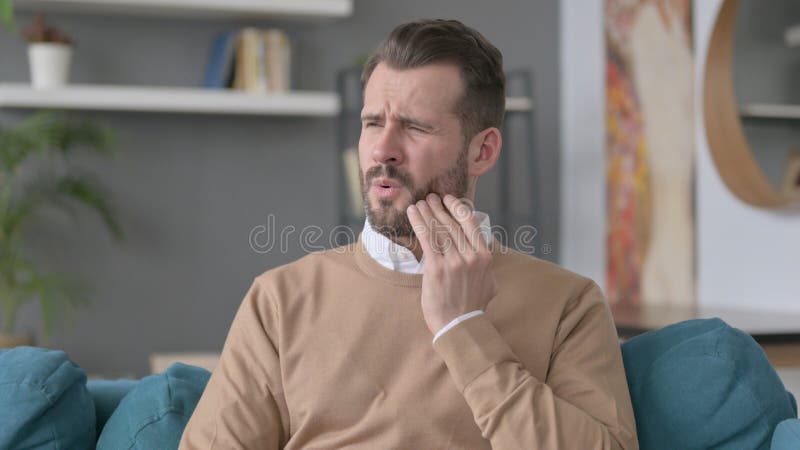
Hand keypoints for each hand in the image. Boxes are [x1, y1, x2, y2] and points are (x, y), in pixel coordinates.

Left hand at [407, 193, 497, 335]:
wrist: (459, 325)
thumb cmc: (472, 306)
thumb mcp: (489, 282)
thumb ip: (485, 264)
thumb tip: (481, 251)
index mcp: (484, 257)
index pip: (471, 224)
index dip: (458, 208)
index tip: (449, 199)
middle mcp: (471, 256)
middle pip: (451, 224)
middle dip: (439, 208)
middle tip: (430, 198)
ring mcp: (454, 261)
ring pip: (438, 229)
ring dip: (427, 212)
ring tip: (419, 203)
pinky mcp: (436, 268)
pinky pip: (426, 239)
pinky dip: (418, 223)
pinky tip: (412, 213)